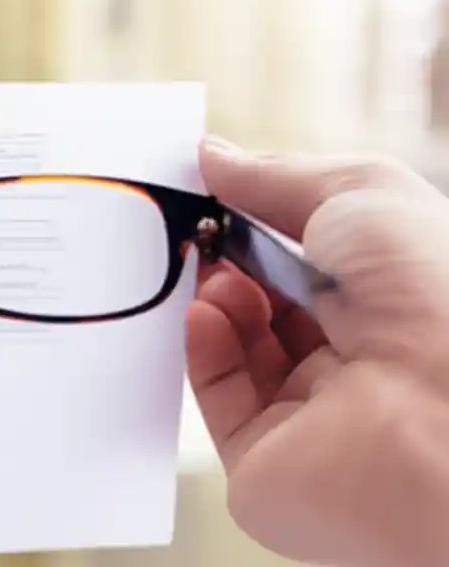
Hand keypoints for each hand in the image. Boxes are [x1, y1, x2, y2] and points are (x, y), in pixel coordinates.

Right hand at [188, 137, 448, 565]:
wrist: (441, 417)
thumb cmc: (434, 294)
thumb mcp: (359, 194)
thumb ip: (277, 176)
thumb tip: (212, 157)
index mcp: (397, 300)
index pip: (316, 256)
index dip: (264, 218)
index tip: (214, 188)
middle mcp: (361, 359)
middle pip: (272, 298)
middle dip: (229, 253)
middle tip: (196, 221)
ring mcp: (313, 414)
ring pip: (239, 345)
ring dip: (215, 294)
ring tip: (207, 263)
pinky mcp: (265, 461)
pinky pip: (217, 395)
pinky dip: (201, 347)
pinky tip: (204, 310)